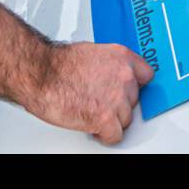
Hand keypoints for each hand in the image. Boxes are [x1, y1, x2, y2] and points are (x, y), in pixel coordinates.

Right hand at [23, 42, 153, 144]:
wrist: (42, 74)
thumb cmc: (59, 64)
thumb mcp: (94, 53)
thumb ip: (109, 65)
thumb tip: (110, 76)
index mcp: (122, 57)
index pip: (146, 76)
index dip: (133, 87)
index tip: (127, 92)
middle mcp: (124, 76)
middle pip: (133, 100)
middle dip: (118, 105)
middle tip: (100, 103)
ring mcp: (117, 98)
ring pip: (126, 119)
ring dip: (111, 120)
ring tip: (92, 114)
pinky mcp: (106, 118)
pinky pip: (115, 135)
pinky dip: (105, 136)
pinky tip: (94, 128)